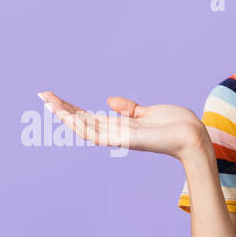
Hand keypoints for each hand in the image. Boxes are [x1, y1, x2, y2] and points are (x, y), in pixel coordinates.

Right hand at [37, 90, 207, 159]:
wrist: (193, 136)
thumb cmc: (176, 125)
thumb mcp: (148, 112)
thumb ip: (128, 109)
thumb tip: (109, 102)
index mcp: (122, 126)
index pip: (90, 117)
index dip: (72, 108)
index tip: (54, 98)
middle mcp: (117, 133)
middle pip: (83, 121)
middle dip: (62, 109)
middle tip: (42, 95)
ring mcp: (119, 138)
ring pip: (84, 128)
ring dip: (65, 115)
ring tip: (48, 102)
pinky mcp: (124, 140)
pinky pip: (96, 134)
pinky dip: (80, 125)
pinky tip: (66, 115)